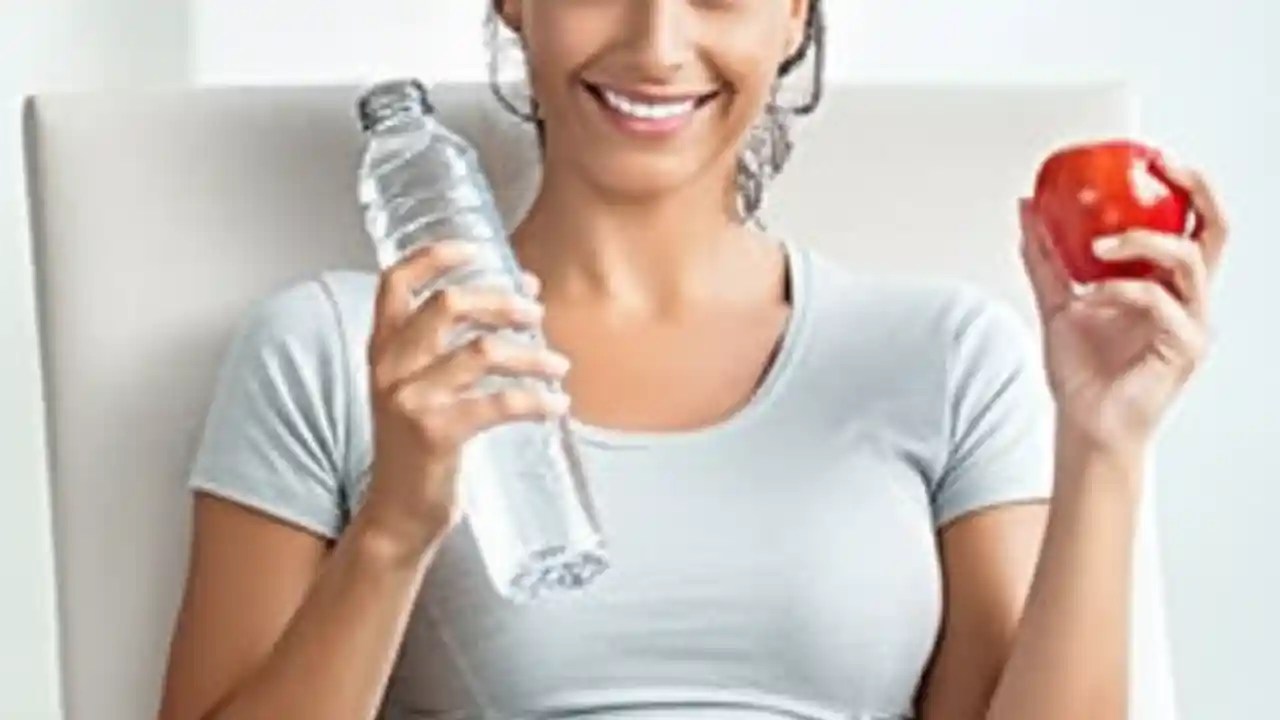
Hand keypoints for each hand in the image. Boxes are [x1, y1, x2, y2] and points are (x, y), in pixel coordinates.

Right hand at [359, 241, 571, 553]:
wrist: (399, 514)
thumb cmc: (420, 448)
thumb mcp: (418, 389)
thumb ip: (449, 349)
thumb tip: (520, 301)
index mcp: (383, 350)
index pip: (396, 283)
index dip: (435, 255)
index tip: (478, 248)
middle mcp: (390, 368)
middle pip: (450, 304)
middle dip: (502, 301)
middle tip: (537, 313)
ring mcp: (411, 399)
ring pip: (484, 351)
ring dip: (533, 355)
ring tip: (560, 367)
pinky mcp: (436, 433)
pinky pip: (500, 402)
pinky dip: (538, 400)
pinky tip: (558, 406)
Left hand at [1019, 159, 1229, 456]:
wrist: (1082, 423)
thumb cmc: (1081, 371)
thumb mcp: (1055, 301)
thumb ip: (1044, 256)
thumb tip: (1027, 208)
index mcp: (1165, 281)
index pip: (1192, 220)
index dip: (1183, 183)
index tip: (1152, 156)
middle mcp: (1187, 297)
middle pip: (1216, 228)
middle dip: (1194, 190)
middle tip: (1160, 169)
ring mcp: (1191, 321)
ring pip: (1189, 259)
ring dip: (1142, 241)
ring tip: (1099, 245)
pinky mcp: (1183, 347)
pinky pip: (1159, 302)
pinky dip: (1121, 290)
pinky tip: (1090, 296)